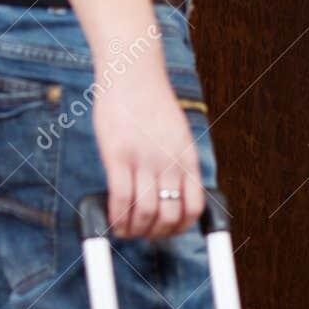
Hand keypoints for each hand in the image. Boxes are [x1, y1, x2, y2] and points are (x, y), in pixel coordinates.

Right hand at [90, 65, 205, 239]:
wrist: (133, 73)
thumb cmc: (151, 104)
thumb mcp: (176, 134)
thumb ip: (175, 162)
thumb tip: (170, 193)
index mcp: (187, 157)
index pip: (195, 206)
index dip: (181, 228)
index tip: (168, 231)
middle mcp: (169, 160)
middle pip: (169, 215)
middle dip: (156, 234)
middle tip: (143, 235)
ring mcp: (144, 158)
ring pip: (145, 212)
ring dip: (134, 230)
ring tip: (125, 231)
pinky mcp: (117, 154)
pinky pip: (120, 197)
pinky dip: (117, 217)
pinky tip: (113, 222)